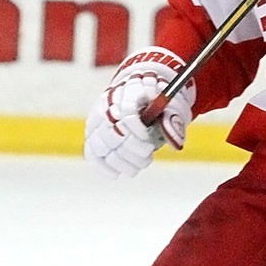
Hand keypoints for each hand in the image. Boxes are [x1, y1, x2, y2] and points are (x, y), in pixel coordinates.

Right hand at [83, 47, 191, 178]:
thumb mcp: (173, 107)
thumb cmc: (161, 103)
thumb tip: (174, 144)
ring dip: (122, 161)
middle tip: (148, 152)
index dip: (137, 131)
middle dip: (132, 149)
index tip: (149, 142)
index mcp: (130, 90)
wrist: (145, 94)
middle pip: (112, 132)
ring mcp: (98, 118)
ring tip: (142, 162)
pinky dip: (102, 166)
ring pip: (101, 145)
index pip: (127, 112)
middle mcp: (108, 103)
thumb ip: (172, 123)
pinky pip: (91, 152)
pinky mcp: (93, 133)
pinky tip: (115, 175)